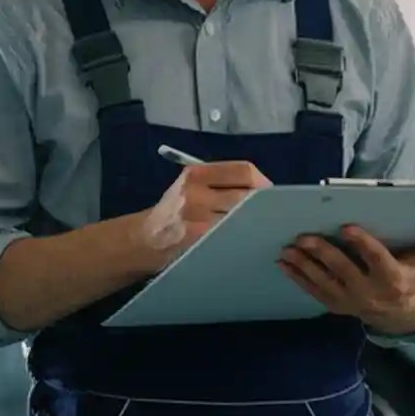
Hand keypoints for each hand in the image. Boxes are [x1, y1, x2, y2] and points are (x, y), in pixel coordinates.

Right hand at [138, 161, 271, 269]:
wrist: (144, 240)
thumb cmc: (174, 211)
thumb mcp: (189, 186)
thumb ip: (221, 182)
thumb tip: (263, 190)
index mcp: (196, 174)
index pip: (243, 171)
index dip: (262, 182)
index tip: (268, 194)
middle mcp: (196, 194)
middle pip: (246, 196)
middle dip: (262, 206)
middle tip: (269, 215)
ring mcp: (197, 221)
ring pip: (242, 219)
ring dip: (256, 225)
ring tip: (260, 229)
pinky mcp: (199, 244)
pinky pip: (232, 239)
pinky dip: (243, 239)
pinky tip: (246, 242)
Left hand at [278, 224, 414, 325]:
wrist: (399, 311)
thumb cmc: (412, 276)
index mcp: (393, 279)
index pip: (377, 260)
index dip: (363, 244)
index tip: (347, 227)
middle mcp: (370, 293)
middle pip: (344, 271)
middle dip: (324, 253)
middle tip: (305, 236)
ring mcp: (350, 302)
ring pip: (324, 282)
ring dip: (304, 265)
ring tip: (289, 248)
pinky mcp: (335, 305)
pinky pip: (314, 292)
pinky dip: (298, 278)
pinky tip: (284, 263)